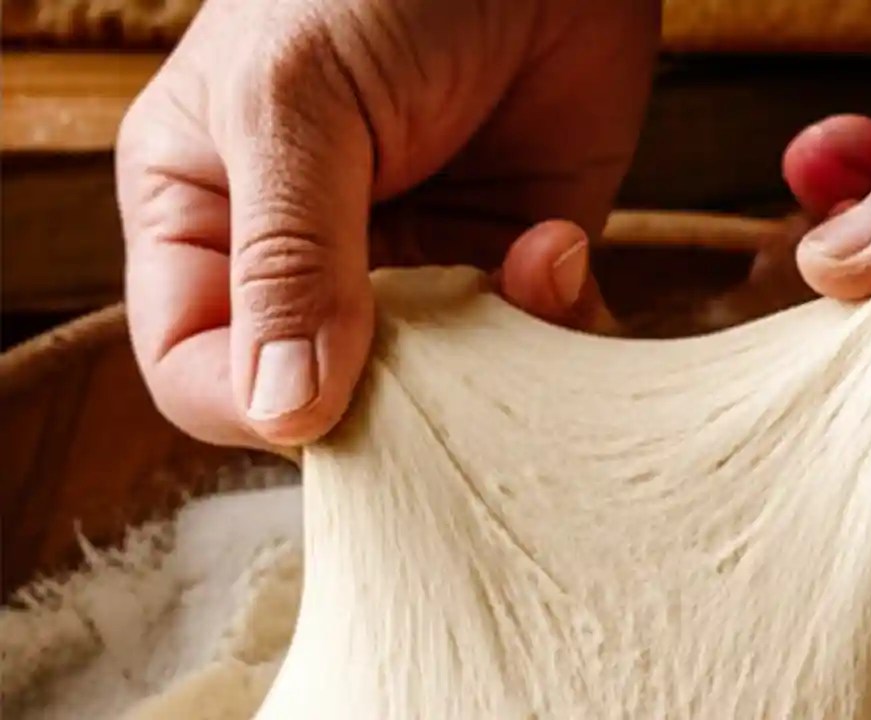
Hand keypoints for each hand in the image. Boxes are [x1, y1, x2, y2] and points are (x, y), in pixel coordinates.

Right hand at [117, 0, 655, 449]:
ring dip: (491, 365)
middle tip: (451, 353)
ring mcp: (415, 265)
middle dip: (392, 400)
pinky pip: (529, 345)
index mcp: (208, 217)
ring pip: (440, 390)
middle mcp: (308, 260)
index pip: (195, 367)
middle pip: (324, 398)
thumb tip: (284, 411)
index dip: (248, 406)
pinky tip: (558, 243)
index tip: (323, 407)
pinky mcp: (509, 258)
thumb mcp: (294, 100)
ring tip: (529, 267)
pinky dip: (556, 322)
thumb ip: (286, 255)